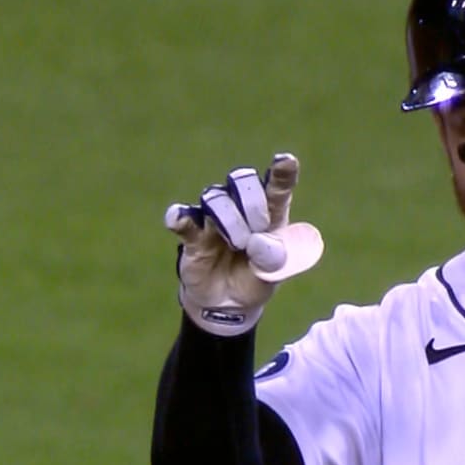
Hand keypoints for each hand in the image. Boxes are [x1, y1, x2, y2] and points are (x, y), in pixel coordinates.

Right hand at [165, 153, 322, 335]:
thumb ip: (273, 258)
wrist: (228, 304)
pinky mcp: (192, 234)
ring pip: (216, 198)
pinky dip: (180, 217)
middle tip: (258, 229)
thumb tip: (257, 241)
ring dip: (229, 222)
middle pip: (242, 181)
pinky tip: (178, 219)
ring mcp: (214, 218)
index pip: (277, 188)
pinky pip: (183, 218)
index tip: (286, 160)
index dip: (282, 173)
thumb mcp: (273, 275)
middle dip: (252, 204)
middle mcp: (241, 207)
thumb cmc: (256, 279)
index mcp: (270, 214)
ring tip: (237, 245)